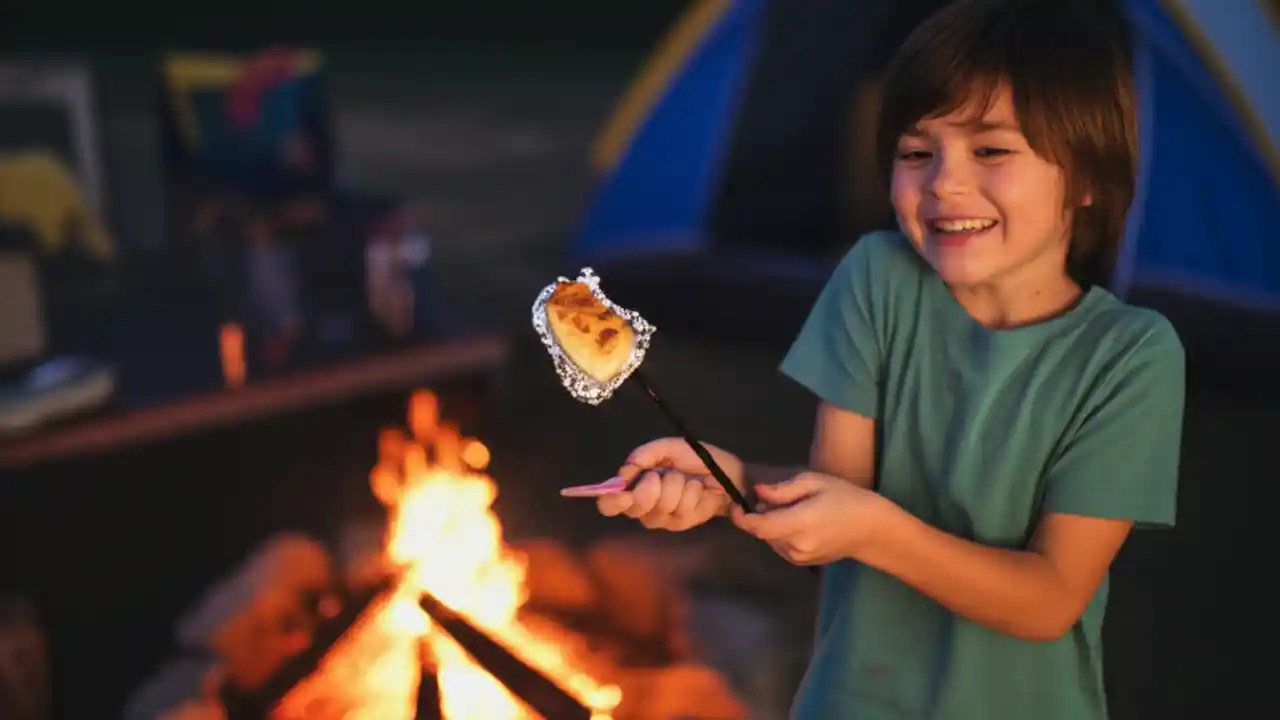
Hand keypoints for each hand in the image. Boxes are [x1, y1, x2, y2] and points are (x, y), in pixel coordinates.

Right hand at [560, 437, 743, 530]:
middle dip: (651, 486)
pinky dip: (692, 492)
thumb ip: (644, 455)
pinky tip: (697, 490)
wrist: (724, 472)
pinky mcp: (681, 524)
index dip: (611, 501)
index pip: (609, 504)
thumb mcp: (668, 448)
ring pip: (662, 504)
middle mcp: (643, 507)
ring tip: (686, 479)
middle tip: (662, 475)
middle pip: (635, 505)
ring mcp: (662, 518)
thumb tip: (624, 471)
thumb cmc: (693, 459)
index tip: (622, 493)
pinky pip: (682, 507)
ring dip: (677, 485)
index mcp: (633, 488)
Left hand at [730, 472, 888, 564]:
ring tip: (794, 509)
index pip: (758, 526)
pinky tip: (799, 522)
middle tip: (777, 498)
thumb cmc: (844, 498)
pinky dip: (780, 534)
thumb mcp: (814, 483)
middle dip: (761, 515)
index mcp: (799, 523)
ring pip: (770, 540)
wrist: (870, 528)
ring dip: (771, 525)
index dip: (741, 517)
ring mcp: (799, 557)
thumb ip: (783, 490)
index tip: (737, 504)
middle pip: (762, 532)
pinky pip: (780, 546)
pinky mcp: (802, 562)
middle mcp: (796, 545)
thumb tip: (757, 492)